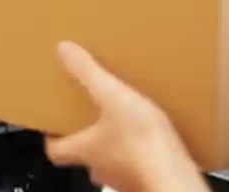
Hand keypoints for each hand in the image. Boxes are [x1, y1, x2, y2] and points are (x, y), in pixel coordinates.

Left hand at [45, 42, 203, 191]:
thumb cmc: (142, 143)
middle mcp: (100, 168)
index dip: (53, 136)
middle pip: (84, 154)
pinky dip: (140, 154)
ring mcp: (124, 178)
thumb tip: (63, 51)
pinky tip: (153, 140)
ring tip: (127, 121)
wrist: (175, 176)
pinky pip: (138, 166)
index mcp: (85, 149)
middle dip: (88, 135)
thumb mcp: (112, 97)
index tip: (55, 123)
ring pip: (111, 160)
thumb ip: (88, 73)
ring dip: (115, 144)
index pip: (56, 150)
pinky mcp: (146, 181)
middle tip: (94, 115)